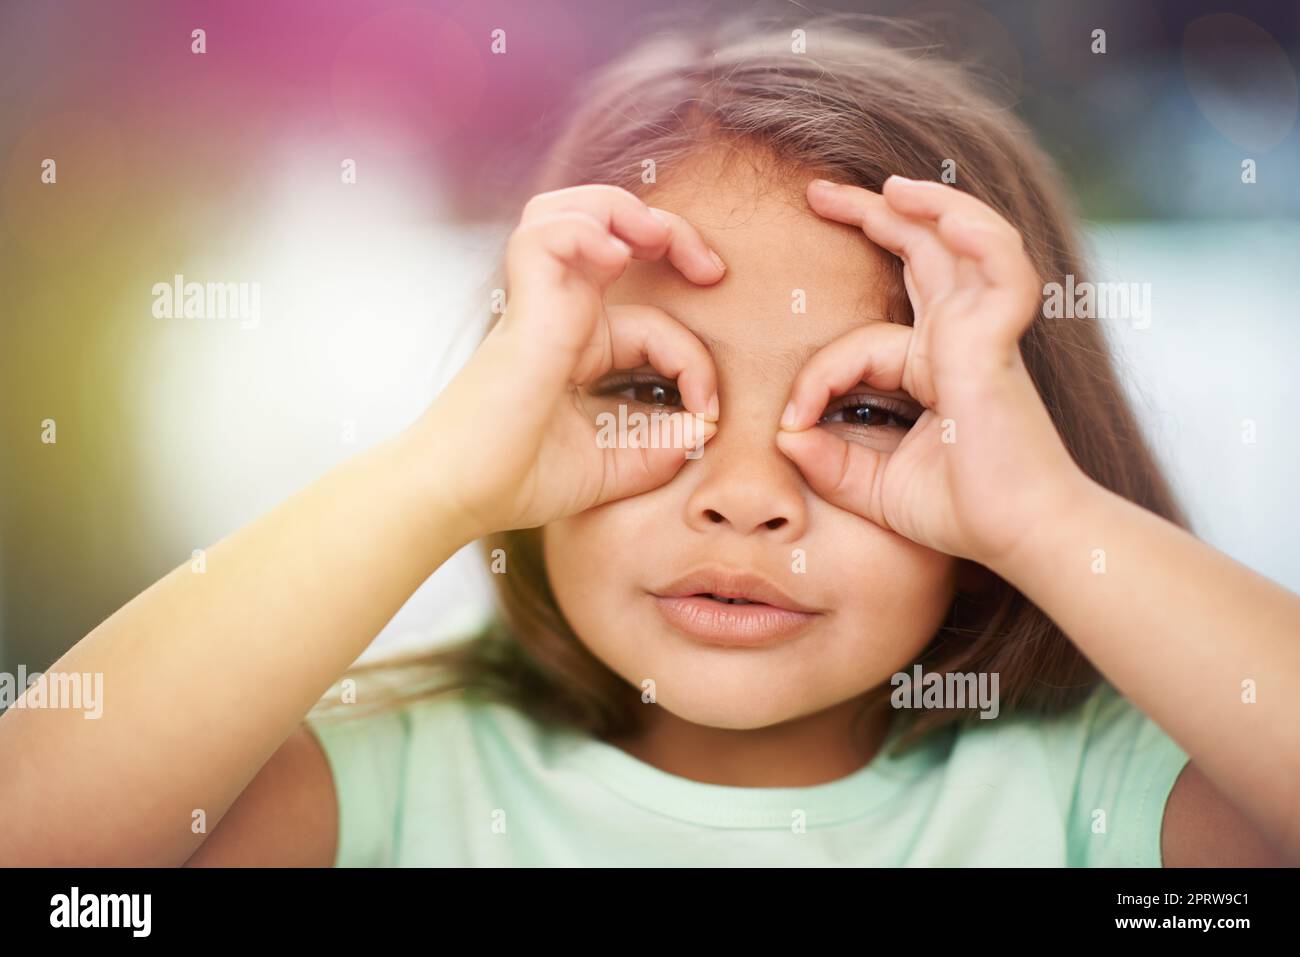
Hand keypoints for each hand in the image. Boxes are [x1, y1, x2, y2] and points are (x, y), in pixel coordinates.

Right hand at [414, 184, 725, 539]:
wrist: (460, 497)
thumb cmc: (521, 480)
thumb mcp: (616, 465)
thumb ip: (665, 446)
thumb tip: (708, 424)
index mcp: (584, 344)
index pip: (656, 323)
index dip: (696, 360)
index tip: (707, 412)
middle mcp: (562, 315)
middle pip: (610, 230)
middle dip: (670, 233)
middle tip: (710, 270)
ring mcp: (540, 307)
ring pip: (569, 211)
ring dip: (620, 209)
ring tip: (656, 236)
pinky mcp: (523, 311)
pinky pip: (544, 237)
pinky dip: (582, 230)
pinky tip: (615, 253)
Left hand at [775, 175, 1091, 566]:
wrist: (1018, 537)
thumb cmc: (963, 512)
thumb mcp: (875, 487)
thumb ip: (828, 462)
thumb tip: (784, 435)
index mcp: (932, 366)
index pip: (860, 341)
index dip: (816, 377)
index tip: (791, 424)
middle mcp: (958, 339)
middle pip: (920, 252)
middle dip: (872, 214)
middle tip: (817, 193)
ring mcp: (982, 333)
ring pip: (963, 242)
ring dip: (928, 205)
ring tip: (887, 184)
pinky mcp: (998, 342)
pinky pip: (1000, 270)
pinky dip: (979, 236)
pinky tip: (942, 217)